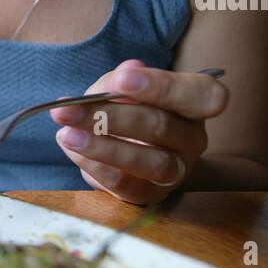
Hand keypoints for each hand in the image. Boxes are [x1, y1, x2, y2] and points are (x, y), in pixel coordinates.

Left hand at [49, 59, 228, 204]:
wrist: (127, 145)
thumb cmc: (129, 106)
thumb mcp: (123, 84)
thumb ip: (121, 79)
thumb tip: (124, 74)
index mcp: (197, 103)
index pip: (201, 94)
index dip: (162, 86)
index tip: (121, 79)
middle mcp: (194, 139)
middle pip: (161, 126)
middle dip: (110, 117)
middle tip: (68, 109)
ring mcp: (178, 170)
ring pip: (148, 162)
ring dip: (102, 148)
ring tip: (66, 135)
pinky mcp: (152, 194)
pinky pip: (126, 184)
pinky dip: (95, 167)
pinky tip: (72, 150)